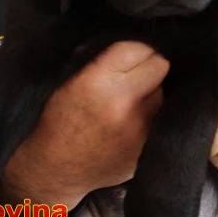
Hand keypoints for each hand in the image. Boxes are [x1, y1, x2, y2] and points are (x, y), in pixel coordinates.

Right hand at [0, 41, 169, 209]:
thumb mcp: (73, 80)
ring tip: (132, 103)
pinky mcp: (148, 147)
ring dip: (151, 93)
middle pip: (160, 66)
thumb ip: (108, 62)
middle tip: (138, 76)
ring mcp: (140, 128)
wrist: (55, 169)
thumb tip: (142, 47)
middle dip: (150, 67)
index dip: (137, 49)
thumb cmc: (61, 119)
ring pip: (163, 93)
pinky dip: (151, 117)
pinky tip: (134, 122)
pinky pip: (161, 119)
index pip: (138, 47)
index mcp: (100, 81)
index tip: (133, 55)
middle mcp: (124, 103)